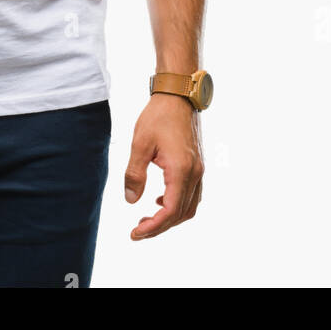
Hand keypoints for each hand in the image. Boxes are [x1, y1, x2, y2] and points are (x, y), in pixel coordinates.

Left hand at [123, 93, 204, 238]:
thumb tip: (131, 201)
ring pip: (189, 207)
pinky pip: (192, 195)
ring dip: (170, 218)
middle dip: (159, 227)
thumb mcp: (139, 144)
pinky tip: (159, 201)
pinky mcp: (197, 166)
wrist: (178, 96)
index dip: (153, 227)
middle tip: (137, 231)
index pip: (169, 211)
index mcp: (181, 170)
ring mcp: (199, 170)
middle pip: (180, 214)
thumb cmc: (158, 116)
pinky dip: (178, 206)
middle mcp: (194, 174)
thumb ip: (134, 174)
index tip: (135, 233)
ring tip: (147, 220)